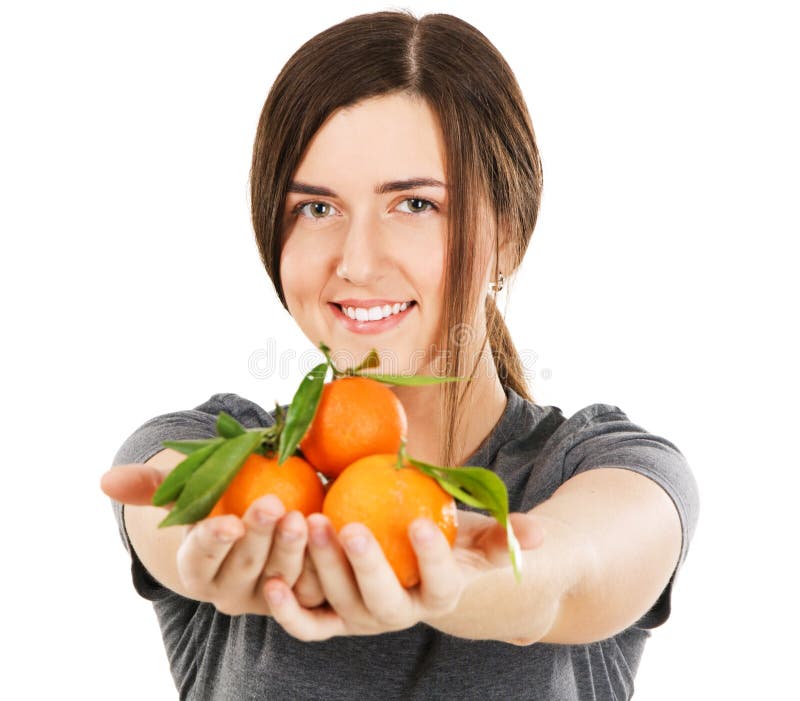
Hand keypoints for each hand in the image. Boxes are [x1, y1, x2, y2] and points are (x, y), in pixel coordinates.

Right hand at [101, 464, 324, 612]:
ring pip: (282, 580)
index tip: (227, 520)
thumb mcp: (191, 488)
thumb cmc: (221, 498)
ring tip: (308, 517)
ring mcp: (268, 598)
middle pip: (244, 569)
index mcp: (197, 569)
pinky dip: (325, 566)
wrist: (263, 520)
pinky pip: (316, 589)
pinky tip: (335, 537)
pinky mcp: (303, 598)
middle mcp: (229, 592)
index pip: (198, 559)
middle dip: (259, 539)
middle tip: (275, 505)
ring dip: (296, 552)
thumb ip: (155, 485)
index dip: (211, 542)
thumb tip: (106, 480)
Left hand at [261, 509, 543, 640]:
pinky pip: (310, 623)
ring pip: (342, 606)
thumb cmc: (449, 539)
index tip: (420, 522)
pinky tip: (271, 580)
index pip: (443, 583)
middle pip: (384, 601)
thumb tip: (539, 534)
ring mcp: (363, 620)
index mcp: (440, 595)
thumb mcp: (475, 533)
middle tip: (348, 525)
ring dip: (323, 571)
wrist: (414, 568)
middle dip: (366, 566)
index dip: (433, 559)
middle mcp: (401, 615)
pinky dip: (290, 610)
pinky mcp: (332, 618)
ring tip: (308, 524)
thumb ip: (504, 534)